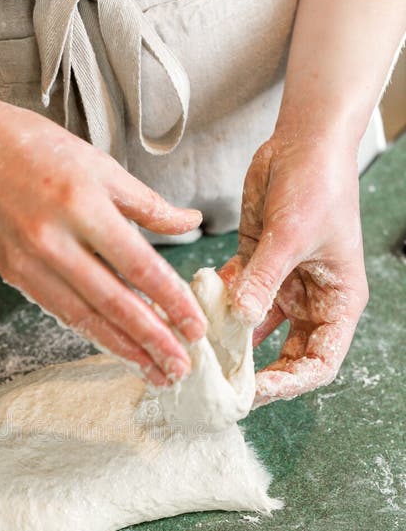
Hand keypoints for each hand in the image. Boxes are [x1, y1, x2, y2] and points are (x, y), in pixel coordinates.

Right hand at [0, 92, 204, 385]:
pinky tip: (115, 347)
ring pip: (84, 316)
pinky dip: (90, 332)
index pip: (139, 266)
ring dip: (122, 348)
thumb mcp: (97, 162)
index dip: (171, 301)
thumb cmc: (30, 145)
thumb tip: (190, 223)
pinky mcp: (12, 273)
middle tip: (181, 367)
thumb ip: (145, 202)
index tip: (195, 327)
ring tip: (152, 370)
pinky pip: (59, 310)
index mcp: (83, 204)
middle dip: (152, 340)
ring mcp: (29, 261)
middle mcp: (55, 240)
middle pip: (114, 302)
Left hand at [219, 133, 368, 405]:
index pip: (321, 360)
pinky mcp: (255, 270)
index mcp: (338, 301)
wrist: (302, 142)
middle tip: (222, 388)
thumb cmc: (318, 184)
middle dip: (258, 374)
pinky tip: (192, 317)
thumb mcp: (292, 235)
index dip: (293, 382)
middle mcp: (312, 301)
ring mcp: (282, 288)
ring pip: (255, 332)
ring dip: (230, 345)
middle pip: (286, 356)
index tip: (259, 389)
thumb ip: (265, 279)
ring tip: (202, 360)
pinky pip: (235, 301)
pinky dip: (215, 310)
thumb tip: (241, 318)